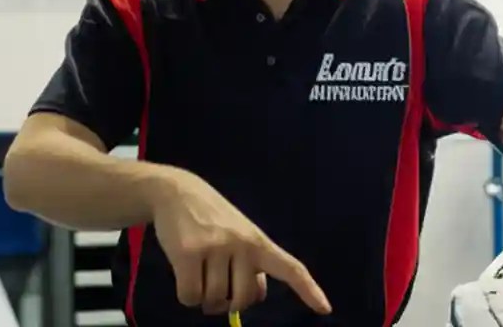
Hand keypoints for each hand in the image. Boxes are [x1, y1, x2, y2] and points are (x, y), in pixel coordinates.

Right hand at [148, 168, 330, 315]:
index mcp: (260, 242)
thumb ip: (251, 263)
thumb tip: (253, 298)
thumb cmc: (212, 221)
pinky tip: (184, 276)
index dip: (309, 290)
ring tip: (200, 274)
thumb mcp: (240, 235)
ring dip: (204, 299)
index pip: (290, 268)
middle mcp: (242, 244)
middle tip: (218, 287)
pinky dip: (186, 297)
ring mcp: (215, 248)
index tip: (326, 309)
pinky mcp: (188, 253)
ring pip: (214, 301)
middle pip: (244, 300)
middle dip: (229, 303)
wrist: (177, 192)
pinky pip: (190, 297)